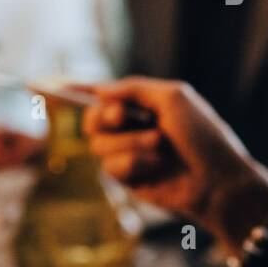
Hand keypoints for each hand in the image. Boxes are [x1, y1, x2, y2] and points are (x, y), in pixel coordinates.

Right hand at [83, 77, 267, 254]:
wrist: (218, 180)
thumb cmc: (203, 136)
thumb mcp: (172, 98)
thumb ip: (134, 88)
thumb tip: (100, 89)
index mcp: (144, 104)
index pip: (105, 95)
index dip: (76, 90)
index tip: (49, 86)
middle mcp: (133, 128)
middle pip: (92, 119)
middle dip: (104, 116)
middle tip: (123, 116)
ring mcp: (130, 154)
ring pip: (98, 144)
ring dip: (129, 142)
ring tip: (159, 146)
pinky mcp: (130, 179)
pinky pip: (111, 166)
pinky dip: (133, 163)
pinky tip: (156, 167)